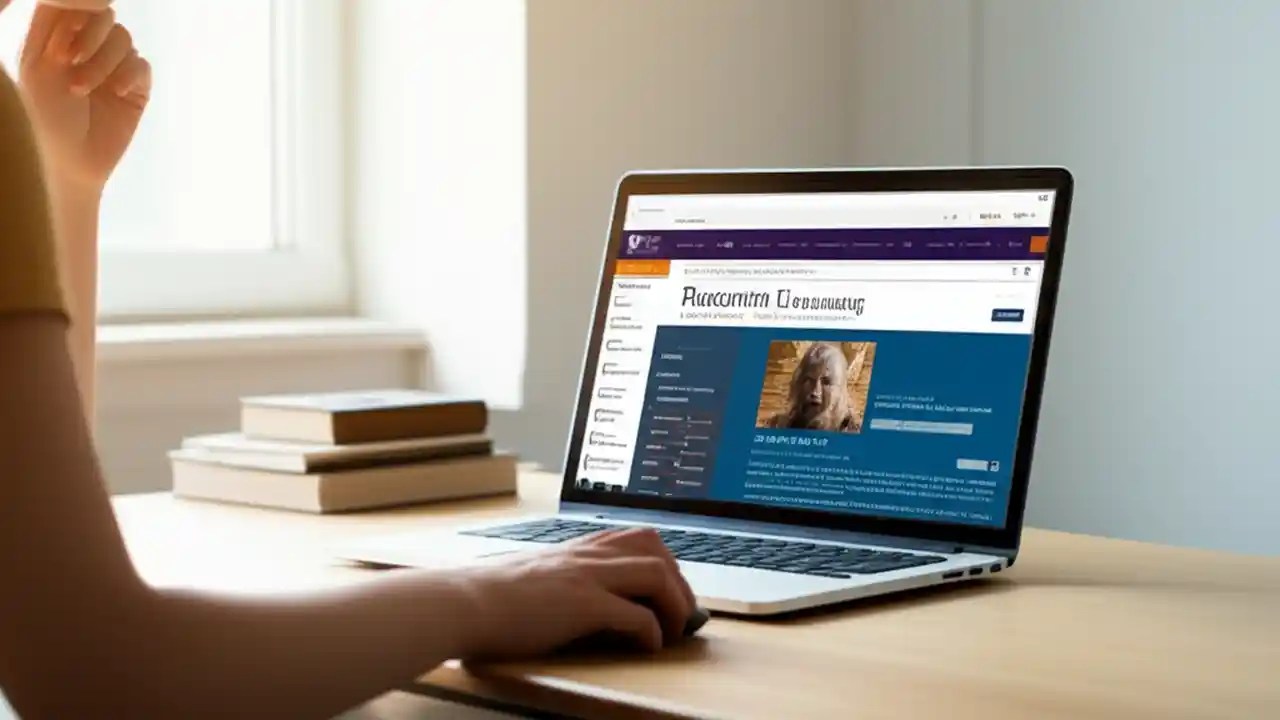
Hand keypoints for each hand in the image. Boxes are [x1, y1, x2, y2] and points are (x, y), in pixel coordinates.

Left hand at [17, 2, 150, 191]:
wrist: (68, 161)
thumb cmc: (42, 115)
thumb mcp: (35, 63)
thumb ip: (51, 23)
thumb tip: (84, 0)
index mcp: (59, 36)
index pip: (75, 6)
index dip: (74, 17)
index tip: (57, 46)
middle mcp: (89, 45)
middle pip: (104, 14)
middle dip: (89, 36)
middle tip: (69, 61)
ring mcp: (114, 65)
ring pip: (123, 38)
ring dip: (103, 63)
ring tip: (82, 89)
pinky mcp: (136, 86)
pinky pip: (141, 64)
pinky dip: (128, 76)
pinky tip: (115, 94)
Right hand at [458, 528, 697, 659]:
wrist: (460, 602)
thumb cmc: (484, 598)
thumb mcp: (531, 578)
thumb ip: (558, 581)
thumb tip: (572, 603)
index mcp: (574, 549)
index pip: (634, 537)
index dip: (661, 561)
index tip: (668, 588)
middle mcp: (585, 555)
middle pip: (655, 548)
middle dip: (678, 580)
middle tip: (682, 612)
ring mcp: (586, 576)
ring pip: (656, 572)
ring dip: (675, 602)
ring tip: (674, 630)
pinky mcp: (582, 604)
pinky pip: (637, 615)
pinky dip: (652, 632)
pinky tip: (648, 647)